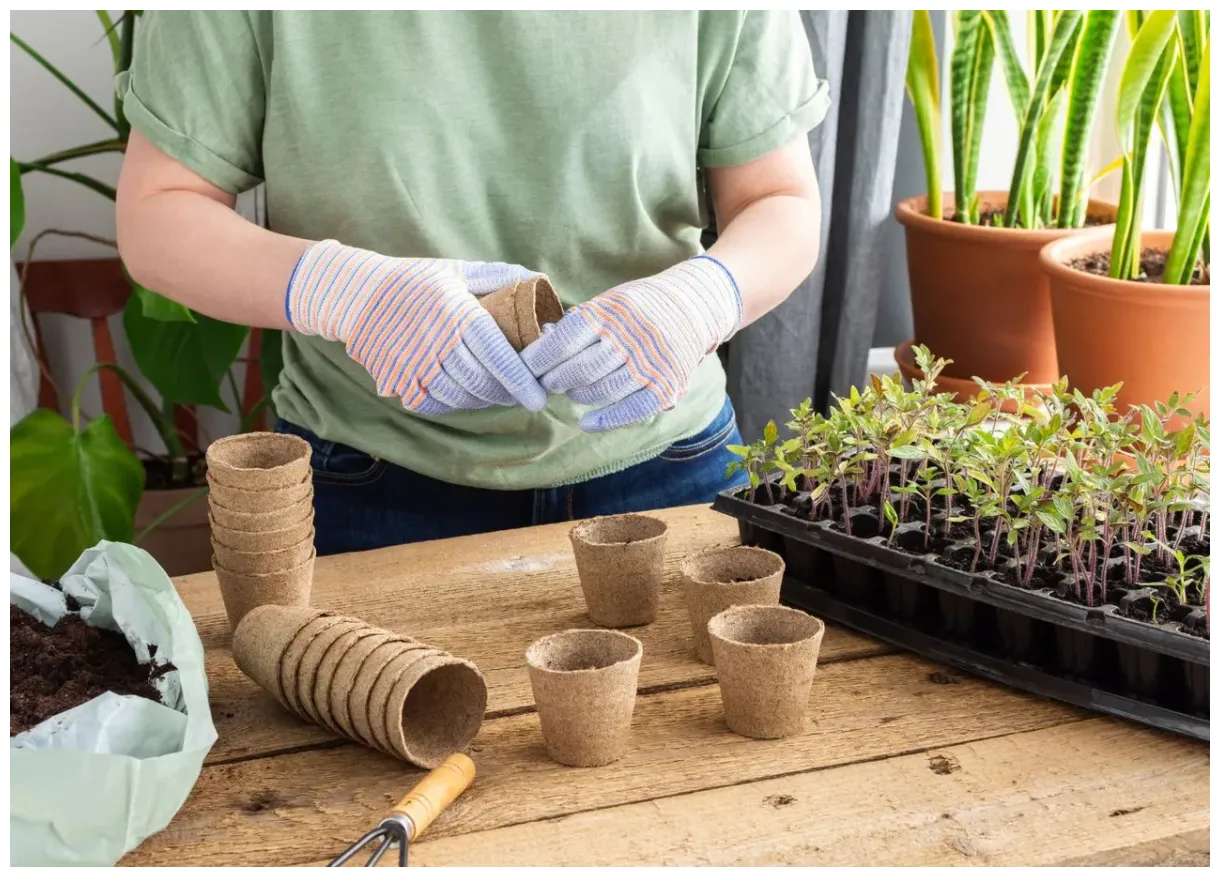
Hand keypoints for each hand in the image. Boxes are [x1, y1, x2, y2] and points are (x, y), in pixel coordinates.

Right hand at [287, 240, 546, 414]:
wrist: (357, 295)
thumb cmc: (414, 281)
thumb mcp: (456, 270)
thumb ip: (498, 275)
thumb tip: (539, 281)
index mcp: (454, 312)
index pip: (495, 354)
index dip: (520, 380)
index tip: (538, 397)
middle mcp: (434, 341)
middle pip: (481, 382)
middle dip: (507, 393)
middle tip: (523, 395)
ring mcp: (412, 364)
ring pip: (459, 397)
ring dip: (483, 400)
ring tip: (498, 394)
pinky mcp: (397, 379)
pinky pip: (435, 403)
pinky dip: (456, 404)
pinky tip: (467, 395)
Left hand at [522, 256, 740, 431]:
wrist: (693, 307)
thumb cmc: (638, 307)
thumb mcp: (608, 303)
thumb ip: (577, 324)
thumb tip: (540, 342)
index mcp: (610, 313)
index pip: (564, 341)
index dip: (539, 359)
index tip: (526, 368)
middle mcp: (630, 338)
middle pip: (580, 369)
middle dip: (555, 380)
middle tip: (547, 382)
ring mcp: (650, 364)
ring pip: (602, 391)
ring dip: (579, 396)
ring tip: (572, 391)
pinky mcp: (666, 385)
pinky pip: (631, 409)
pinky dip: (606, 420)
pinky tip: (588, 423)